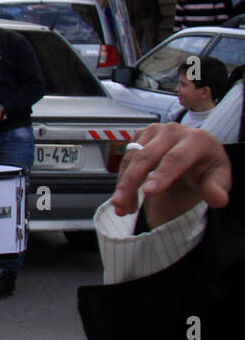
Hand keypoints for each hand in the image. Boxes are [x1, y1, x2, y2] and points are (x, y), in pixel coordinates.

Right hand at [112, 123, 230, 225]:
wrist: (196, 149)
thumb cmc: (206, 165)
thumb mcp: (219, 177)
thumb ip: (217, 188)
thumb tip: (217, 198)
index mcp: (195, 139)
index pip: (176, 158)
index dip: (162, 175)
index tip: (148, 193)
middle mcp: (172, 131)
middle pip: (146, 157)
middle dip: (131, 182)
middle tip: (121, 204)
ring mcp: (153, 131)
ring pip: (131, 159)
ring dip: (123, 185)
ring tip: (121, 208)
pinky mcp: (139, 136)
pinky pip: (126, 159)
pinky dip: (121, 179)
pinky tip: (124, 198)